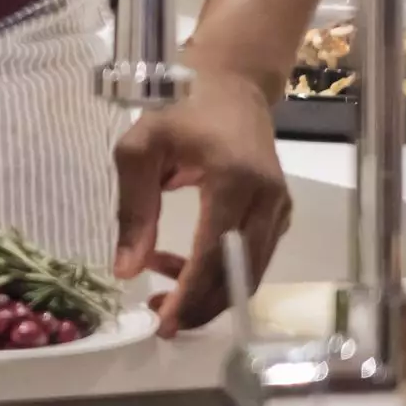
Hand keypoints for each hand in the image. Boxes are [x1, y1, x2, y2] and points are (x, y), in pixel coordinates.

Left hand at [113, 63, 291, 337]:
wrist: (228, 83)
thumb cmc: (175, 108)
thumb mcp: (139, 150)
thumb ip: (132, 210)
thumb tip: (126, 271)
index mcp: (235, 180)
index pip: (214, 254)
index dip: (189, 294)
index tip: (163, 322)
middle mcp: (268, 199)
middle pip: (239, 273)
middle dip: (200, 304)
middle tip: (159, 318)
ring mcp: (280, 207)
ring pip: (248, 271)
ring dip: (206, 290)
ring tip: (158, 289)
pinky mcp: (279, 212)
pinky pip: (251, 256)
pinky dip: (218, 271)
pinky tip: (177, 262)